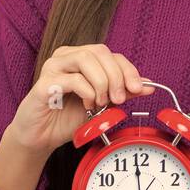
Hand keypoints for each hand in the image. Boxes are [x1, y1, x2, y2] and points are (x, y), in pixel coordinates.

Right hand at [5, 43, 152, 155]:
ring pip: (86, 59)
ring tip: (101, 102)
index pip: (110, 53)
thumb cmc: (68, 118)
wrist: (41, 137)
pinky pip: (72, 79)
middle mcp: (66, 57)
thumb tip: (148, 85)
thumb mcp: (103, 105)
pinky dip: (87, 92)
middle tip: (118, 99)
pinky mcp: (44, 83)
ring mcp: (53, 67)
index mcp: (80, 58)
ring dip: (101, 82)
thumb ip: (122, 93)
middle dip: (116, 76)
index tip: (138, 88)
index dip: (128, 69)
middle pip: (99, 51)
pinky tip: (87, 105)